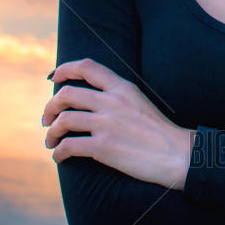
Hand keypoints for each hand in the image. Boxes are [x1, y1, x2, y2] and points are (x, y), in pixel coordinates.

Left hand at [43, 58, 194, 188]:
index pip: (86, 67)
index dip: (64, 69)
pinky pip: (69, 146)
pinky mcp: (103, 147)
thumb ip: (117, 97)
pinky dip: (59, 152)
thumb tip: (92, 99)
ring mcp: (107, 124)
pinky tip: (60, 158)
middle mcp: (112, 101)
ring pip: (63, 120)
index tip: (53, 78)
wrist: (178, 155)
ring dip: (51, 132)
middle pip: (67, 94)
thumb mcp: (140, 102)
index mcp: (122, 88)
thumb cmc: (159, 133)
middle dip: (50, 107)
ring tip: (50, 141)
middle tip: (47, 119)